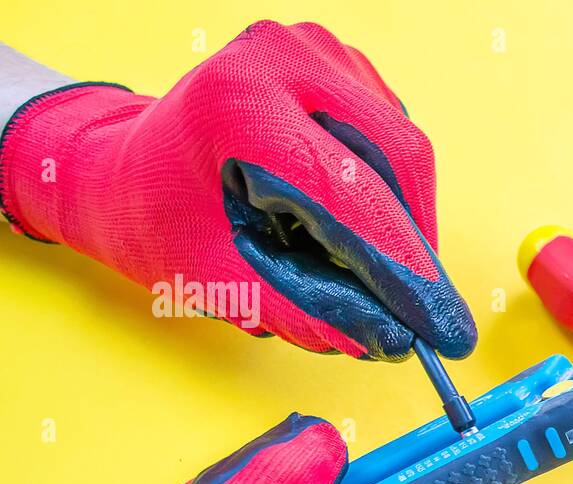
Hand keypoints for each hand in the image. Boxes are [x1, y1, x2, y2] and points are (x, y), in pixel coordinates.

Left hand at [0, 20, 472, 359]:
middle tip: (419, 311)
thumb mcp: (226, 284)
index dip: (406, 272)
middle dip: (413, 248)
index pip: (353, 195)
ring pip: (404, 155)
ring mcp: (319, 53)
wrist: (127, 170)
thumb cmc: (163, 222)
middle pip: (398, 163)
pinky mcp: (342, 66)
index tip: (445, 332)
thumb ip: (313, 314)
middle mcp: (287, 59)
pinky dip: (387, 195)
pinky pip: (394, 142)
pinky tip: (341, 217)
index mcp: (242, 102)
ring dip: (398, 222)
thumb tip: (396, 340)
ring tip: (349, 257)